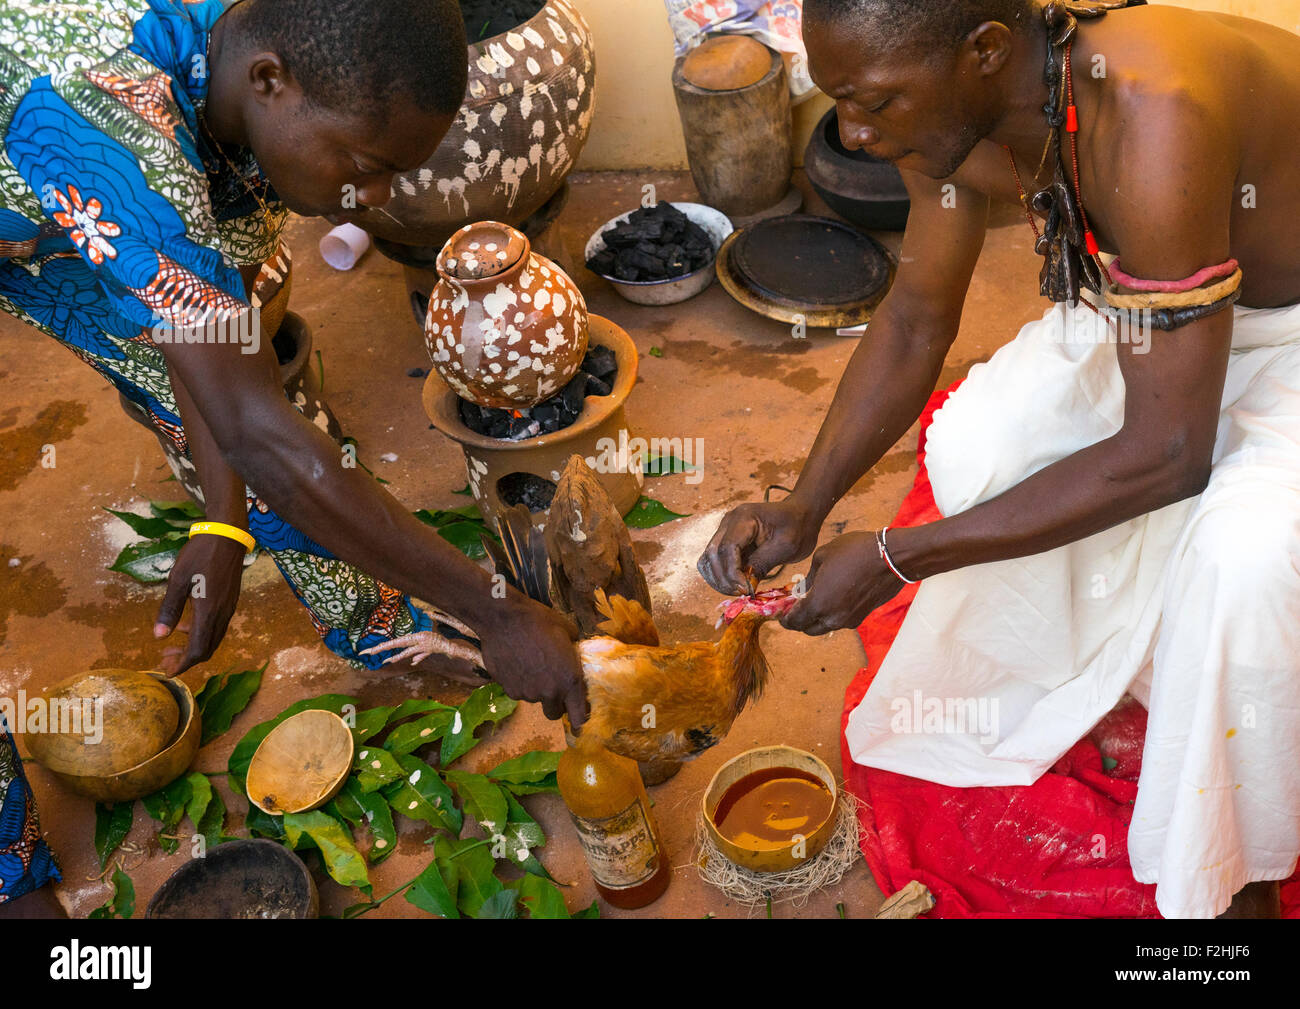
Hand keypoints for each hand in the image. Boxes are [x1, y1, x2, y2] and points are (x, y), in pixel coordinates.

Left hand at [154, 533, 246, 675]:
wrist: (228, 537)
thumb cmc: (199, 555)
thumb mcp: (178, 579)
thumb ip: (169, 609)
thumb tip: (158, 636)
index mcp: (208, 612)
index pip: (198, 650)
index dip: (183, 664)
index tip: (167, 671)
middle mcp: (222, 615)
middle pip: (207, 649)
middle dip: (186, 659)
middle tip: (165, 659)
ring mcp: (228, 609)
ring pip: (213, 639)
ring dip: (193, 647)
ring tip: (171, 645)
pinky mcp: (229, 602)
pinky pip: (216, 627)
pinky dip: (201, 634)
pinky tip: (186, 626)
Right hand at [478, 599, 586, 727]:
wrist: (504, 619)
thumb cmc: (539, 621)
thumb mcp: (567, 632)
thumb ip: (574, 651)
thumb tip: (574, 655)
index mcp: (570, 680)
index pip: (579, 717)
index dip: (580, 719)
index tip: (578, 717)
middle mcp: (549, 692)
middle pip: (554, 714)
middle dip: (555, 704)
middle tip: (552, 685)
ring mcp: (527, 693)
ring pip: (535, 700)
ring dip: (536, 689)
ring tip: (531, 664)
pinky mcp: (509, 690)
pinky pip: (518, 691)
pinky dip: (519, 682)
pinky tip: (517, 663)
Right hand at [698, 497, 821, 594]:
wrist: (800, 515)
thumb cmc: (797, 528)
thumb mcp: (785, 547)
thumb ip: (762, 563)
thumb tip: (743, 586)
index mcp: (744, 518)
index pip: (727, 548)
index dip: (732, 573)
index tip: (745, 589)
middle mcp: (729, 522)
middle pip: (712, 554)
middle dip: (723, 578)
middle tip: (741, 593)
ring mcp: (725, 530)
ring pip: (708, 558)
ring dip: (718, 579)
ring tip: (738, 590)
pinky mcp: (727, 540)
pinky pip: (714, 561)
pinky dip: (720, 575)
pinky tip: (735, 584)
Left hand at [780, 531, 905, 635]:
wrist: (891, 557)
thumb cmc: (854, 552)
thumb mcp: (822, 557)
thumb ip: (808, 577)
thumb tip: (804, 587)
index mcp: (818, 604)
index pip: (794, 622)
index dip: (784, 619)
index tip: (781, 613)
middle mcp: (832, 618)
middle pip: (808, 629)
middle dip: (799, 621)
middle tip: (796, 607)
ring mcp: (849, 620)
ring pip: (825, 627)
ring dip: (816, 618)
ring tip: (815, 600)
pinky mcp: (862, 617)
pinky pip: (840, 621)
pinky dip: (832, 614)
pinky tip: (833, 598)